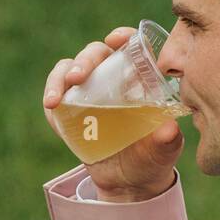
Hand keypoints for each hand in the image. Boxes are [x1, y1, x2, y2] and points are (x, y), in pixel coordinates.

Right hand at [43, 26, 182, 200]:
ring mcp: (86, 93)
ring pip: (68, 69)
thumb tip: (168, 130)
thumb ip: (167, 141)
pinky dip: (51, 97)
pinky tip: (52, 108)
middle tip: (77, 78)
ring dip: (60, 78)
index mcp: (139, 79)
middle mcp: (111, 78)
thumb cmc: (151, 158)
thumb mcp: (163, 152)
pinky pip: (55, 95)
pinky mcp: (68, 110)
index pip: (131, 47)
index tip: (115, 39)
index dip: (123, 37)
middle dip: (84, 61)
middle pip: (95, 54)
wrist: (127, 183)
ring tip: (55, 100)